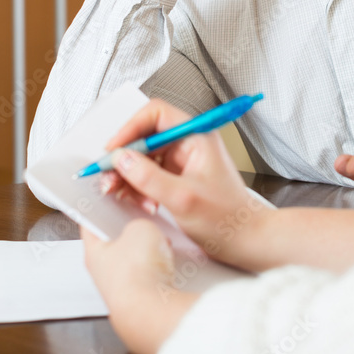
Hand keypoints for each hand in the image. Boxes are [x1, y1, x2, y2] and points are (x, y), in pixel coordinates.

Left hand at [81, 220, 195, 353]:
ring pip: (135, 261)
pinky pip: (149, 276)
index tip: (102, 203)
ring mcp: (121, 288)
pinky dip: (159, 269)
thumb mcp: (140, 227)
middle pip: (115, 244)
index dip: (97, 210)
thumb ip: (139, 222)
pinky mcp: (139, 299)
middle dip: (131, 233)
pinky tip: (168, 267)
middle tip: (143, 225)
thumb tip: (144, 228)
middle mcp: (103, 273)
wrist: (151, 308)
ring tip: (160, 248)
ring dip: (148, 253)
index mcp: (93, 252)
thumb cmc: (137, 272)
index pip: (90, 224)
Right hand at [98, 99, 271, 269]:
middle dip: (125, 157)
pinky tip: (142, 203)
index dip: (131, 128)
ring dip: (128, 176)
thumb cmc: (227, 219)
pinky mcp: (176, 178)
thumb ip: (149, 177)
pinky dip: (138, 188)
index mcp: (196, 136)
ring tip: (122, 194)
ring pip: (142, 157)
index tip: (114, 149)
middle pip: (145, 136)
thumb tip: (122, 159)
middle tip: (109, 176)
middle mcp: (188, 144)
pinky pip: (147, 175)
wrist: (244, 240)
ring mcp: (181, 162)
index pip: (156, 114)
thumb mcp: (183, 198)